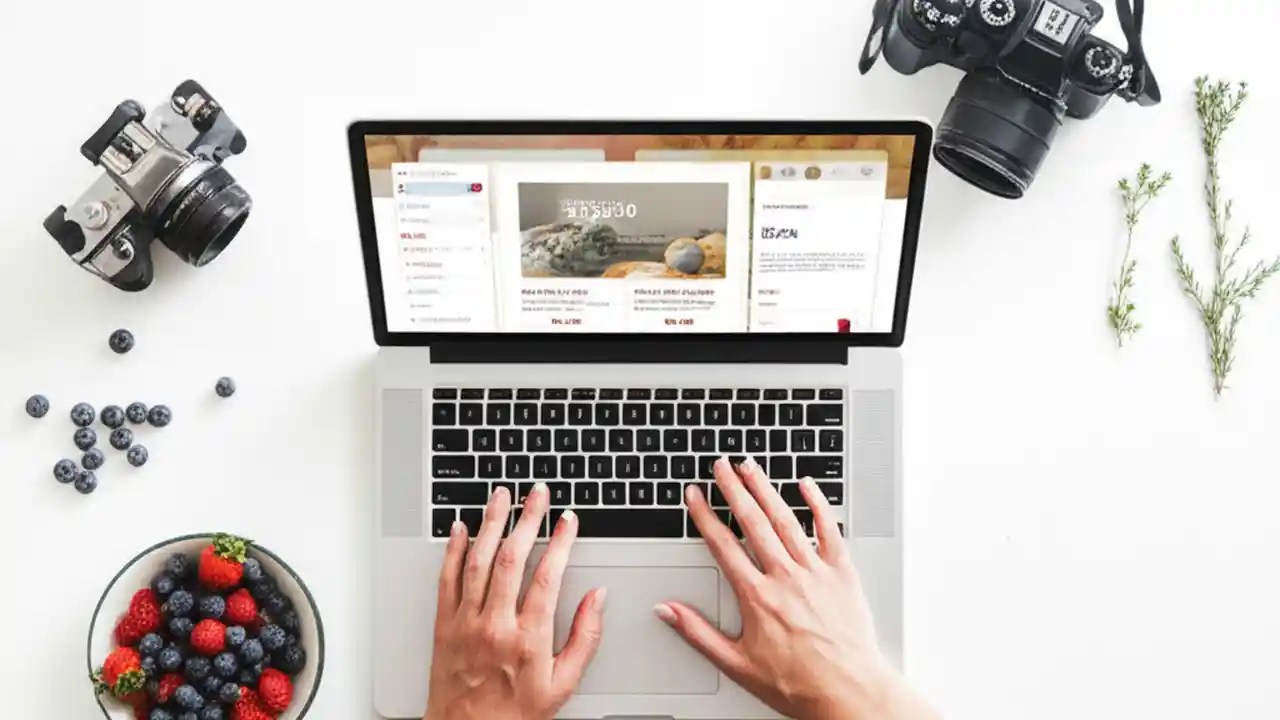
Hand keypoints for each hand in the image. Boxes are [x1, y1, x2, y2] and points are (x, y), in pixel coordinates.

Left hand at [425, 485, 606, 719]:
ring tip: (501, 496)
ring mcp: (466, 622)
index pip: (547, 576)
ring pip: (479, 560)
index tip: (568, 520)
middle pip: (512, 557)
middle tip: (537, 494)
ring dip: (491, 523)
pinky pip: (447, 578)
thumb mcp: (564, 684)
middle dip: (527, 519)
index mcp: (528, 638)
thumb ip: (585, 638)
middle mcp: (494, 624)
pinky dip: (454, 550)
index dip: (560, 542)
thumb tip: (597, 599)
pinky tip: (462, 528)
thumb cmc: (515, 714)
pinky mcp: (444, 624)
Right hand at [656, 458, 937, 719]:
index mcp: (758, 597)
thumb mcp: (737, 664)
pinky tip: (806, 485)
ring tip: (750, 467)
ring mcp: (816, 572)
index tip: (694, 496)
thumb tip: (667, 610)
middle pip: (753, 522)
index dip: (705, 516)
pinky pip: (829, 530)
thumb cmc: (798, 684)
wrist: (849, 694)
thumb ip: (698, 633)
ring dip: (765, 489)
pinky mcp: (843, 573)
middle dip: (733, 489)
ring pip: (786, 520)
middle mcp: (786, 578)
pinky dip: (817, 504)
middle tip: (720, 466)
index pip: (723, 546)